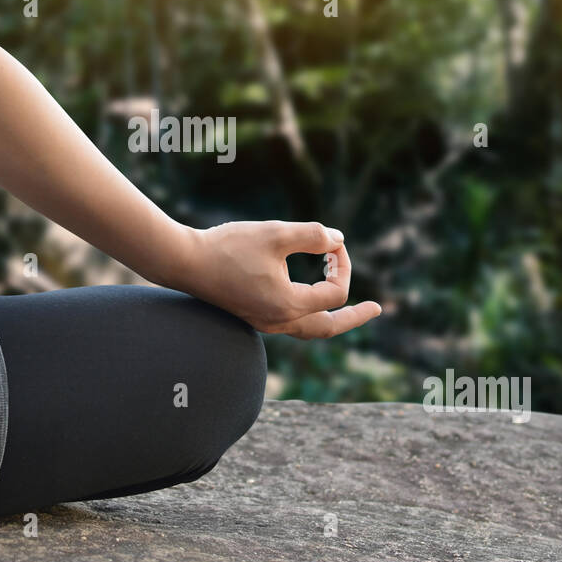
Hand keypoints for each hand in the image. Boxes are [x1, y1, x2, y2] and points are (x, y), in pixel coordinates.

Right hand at [168, 221, 382, 338]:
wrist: (184, 261)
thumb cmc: (228, 246)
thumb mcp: (275, 233)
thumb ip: (312, 235)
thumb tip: (338, 240)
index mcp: (288, 305)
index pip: (334, 292)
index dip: (341, 264)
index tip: (329, 241)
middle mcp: (278, 321)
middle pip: (328, 327)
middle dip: (354, 316)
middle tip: (376, 309)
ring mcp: (264, 322)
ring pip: (309, 327)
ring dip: (331, 314)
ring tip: (347, 306)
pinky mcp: (252, 315)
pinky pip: (291, 321)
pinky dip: (308, 308)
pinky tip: (308, 293)